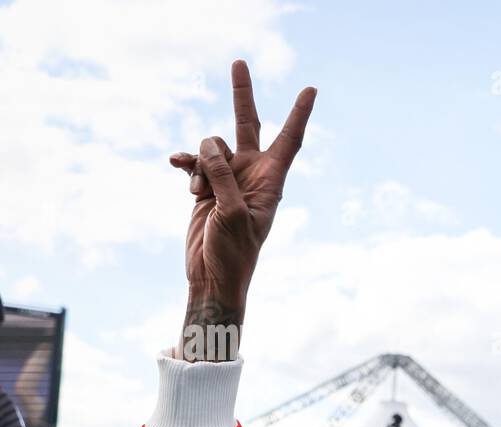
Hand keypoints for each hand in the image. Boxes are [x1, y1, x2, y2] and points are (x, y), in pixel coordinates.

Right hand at [170, 61, 315, 358]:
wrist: (212, 277)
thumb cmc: (233, 254)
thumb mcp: (231, 214)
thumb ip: (223, 177)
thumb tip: (209, 145)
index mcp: (271, 182)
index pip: (289, 141)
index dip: (298, 115)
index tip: (310, 90)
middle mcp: (252, 176)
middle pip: (249, 127)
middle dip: (242, 96)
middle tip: (239, 62)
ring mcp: (228, 180)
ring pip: (212, 147)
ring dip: (201, 163)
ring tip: (200, 192)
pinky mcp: (206, 188)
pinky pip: (194, 163)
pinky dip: (186, 164)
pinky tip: (175, 166)